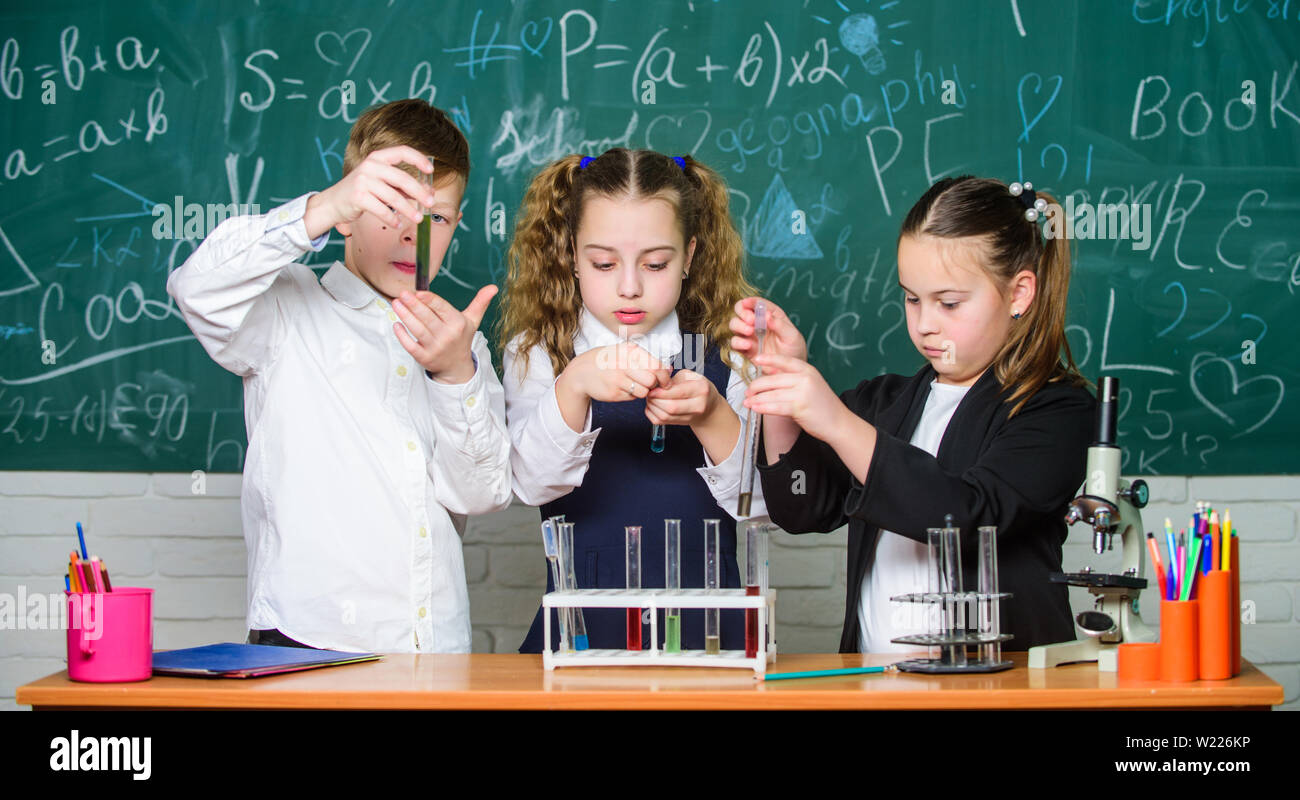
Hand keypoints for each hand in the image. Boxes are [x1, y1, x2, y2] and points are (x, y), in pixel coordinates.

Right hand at [304, 146, 433, 237]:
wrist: (333, 203)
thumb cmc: (361, 192)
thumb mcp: (382, 184)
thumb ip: (403, 187)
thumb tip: (428, 192)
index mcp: (378, 158)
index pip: (402, 151)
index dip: (418, 159)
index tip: (431, 169)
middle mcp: (370, 166)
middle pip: (402, 179)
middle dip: (419, 192)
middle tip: (430, 203)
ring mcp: (363, 181)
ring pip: (393, 197)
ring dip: (408, 210)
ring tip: (418, 219)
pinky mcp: (358, 197)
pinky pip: (382, 210)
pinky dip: (392, 219)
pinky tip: (398, 224)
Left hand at [391, 284, 496, 383]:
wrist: (456, 366)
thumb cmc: (461, 338)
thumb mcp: (473, 320)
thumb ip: (480, 302)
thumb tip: (493, 287)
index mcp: (457, 324)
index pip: (442, 309)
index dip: (430, 300)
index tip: (418, 292)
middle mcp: (447, 336)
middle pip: (427, 318)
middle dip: (413, 305)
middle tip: (403, 294)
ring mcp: (435, 348)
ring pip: (417, 330)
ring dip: (405, 316)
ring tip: (396, 304)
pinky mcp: (424, 358)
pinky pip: (410, 346)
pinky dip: (402, 335)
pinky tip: (396, 324)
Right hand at [560, 342, 669, 402]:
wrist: (581, 373)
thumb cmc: (607, 361)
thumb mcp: (625, 353)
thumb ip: (646, 360)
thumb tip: (669, 369)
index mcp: (629, 351)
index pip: (656, 366)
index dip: (664, 376)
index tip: (665, 381)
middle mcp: (624, 363)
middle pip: (652, 380)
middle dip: (654, 385)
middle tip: (648, 384)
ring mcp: (618, 379)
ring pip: (644, 391)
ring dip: (643, 391)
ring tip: (633, 385)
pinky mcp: (614, 393)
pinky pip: (632, 398)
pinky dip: (631, 395)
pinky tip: (622, 388)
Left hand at [645, 369, 721, 426]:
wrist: (709, 407)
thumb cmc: (698, 388)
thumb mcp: (691, 376)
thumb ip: (674, 379)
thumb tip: (656, 383)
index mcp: (701, 389)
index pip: (679, 392)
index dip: (662, 391)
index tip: (652, 388)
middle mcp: (698, 405)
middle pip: (671, 407)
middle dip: (655, 400)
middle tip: (649, 393)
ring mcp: (691, 417)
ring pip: (665, 416)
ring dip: (653, 407)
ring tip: (650, 398)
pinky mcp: (682, 424)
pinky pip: (662, 422)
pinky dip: (653, 414)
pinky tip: (652, 406)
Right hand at [729, 297, 807, 363]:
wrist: (790, 370)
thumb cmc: (794, 350)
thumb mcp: (792, 335)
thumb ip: (780, 325)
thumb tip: (767, 315)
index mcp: (770, 315)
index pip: (757, 303)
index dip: (750, 301)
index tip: (746, 303)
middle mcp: (757, 323)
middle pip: (741, 311)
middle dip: (743, 313)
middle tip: (751, 321)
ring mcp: (750, 336)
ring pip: (735, 325)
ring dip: (739, 326)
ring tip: (750, 332)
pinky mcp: (745, 349)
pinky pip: (735, 343)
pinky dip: (738, 342)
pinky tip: (748, 345)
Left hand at [745, 352, 847, 442]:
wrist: (839, 422)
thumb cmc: (823, 405)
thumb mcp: (810, 384)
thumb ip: (792, 378)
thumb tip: (770, 372)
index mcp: (807, 370)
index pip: (785, 361)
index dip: (769, 359)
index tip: (756, 359)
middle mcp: (805, 379)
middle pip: (773, 379)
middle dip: (757, 386)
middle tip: (748, 391)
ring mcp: (802, 393)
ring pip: (772, 394)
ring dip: (757, 399)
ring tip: (748, 402)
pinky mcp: (799, 407)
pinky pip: (776, 406)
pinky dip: (763, 407)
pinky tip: (755, 408)